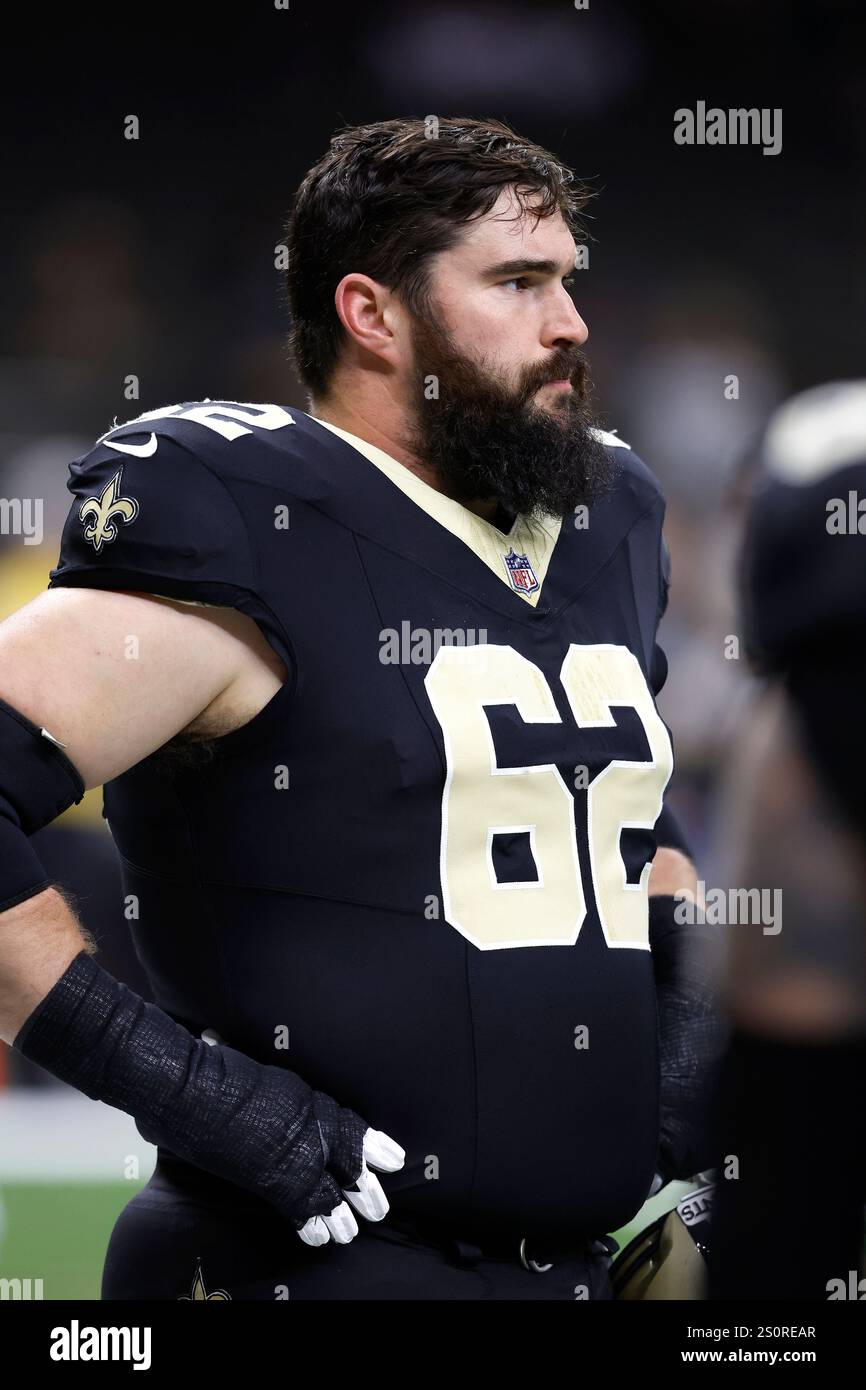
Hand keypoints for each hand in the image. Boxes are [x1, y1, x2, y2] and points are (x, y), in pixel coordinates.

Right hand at [200, 1028, 404, 1245]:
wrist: (188, 1087)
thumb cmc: (216, 1070)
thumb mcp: (263, 1075)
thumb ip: (279, 1090)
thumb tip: (266, 1071)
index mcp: (309, 1099)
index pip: (349, 1128)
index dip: (372, 1146)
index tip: (393, 1158)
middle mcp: (309, 1129)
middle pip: (349, 1163)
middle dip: (366, 1188)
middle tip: (379, 1209)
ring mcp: (293, 1156)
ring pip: (331, 1192)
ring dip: (344, 1214)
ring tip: (353, 1231)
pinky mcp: (270, 1180)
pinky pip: (300, 1208)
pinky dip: (311, 1224)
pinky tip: (320, 1237)